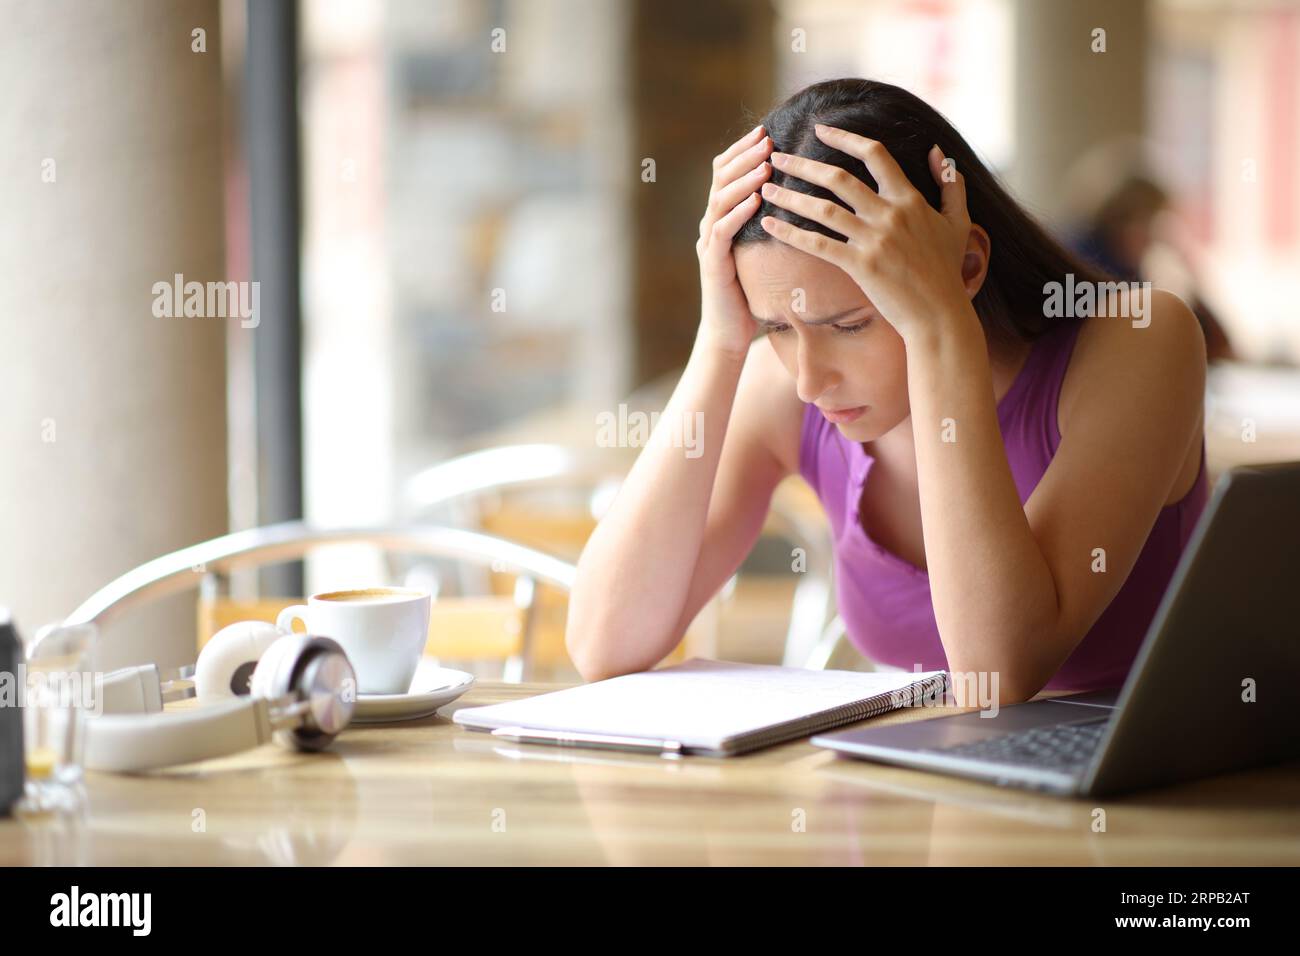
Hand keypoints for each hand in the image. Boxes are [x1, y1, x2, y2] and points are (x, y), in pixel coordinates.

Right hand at [695, 124, 772, 356]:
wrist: (728, 332)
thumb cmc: (752, 292)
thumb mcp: (762, 250)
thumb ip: (770, 222)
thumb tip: (799, 196)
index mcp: (722, 218)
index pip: (727, 173)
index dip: (743, 150)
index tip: (767, 131)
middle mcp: (710, 224)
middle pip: (720, 178)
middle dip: (745, 155)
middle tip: (767, 138)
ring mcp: (708, 243)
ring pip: (720, 200)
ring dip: (744, 178)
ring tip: (765, 162)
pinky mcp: (712, 264)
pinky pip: (722, 231)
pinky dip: (738, 213)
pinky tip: (756, 200)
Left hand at [757, 125, 973, 338]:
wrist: (940, 315)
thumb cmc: (947, 271)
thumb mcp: (959, 222)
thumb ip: (951, 184)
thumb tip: (938, 152)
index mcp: (909, 199)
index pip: (874, 155)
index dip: (844, 138)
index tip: (820, 130)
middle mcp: (890, 214)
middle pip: (838, 178)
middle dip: (803, 165)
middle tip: (777, 157)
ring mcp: (874, 240)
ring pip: (822, 210)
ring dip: (790, 197)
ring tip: (765, 188)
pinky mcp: (860, 266)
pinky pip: (818, 245)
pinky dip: (790, 233)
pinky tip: (768, 225)